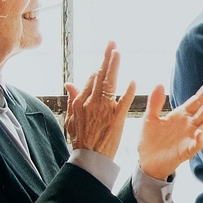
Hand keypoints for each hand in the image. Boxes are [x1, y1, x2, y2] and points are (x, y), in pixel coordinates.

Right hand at [65, 41, 135, 159]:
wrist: (89, 158)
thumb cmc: (81, 139)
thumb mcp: (72, 118)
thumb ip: (73, 98)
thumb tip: (69, 82)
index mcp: (81, 102)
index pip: (91, 79)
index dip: (99, 67)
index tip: (106, 56)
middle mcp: (92, 102)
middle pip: (99, 76)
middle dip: (106, 58)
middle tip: (112, 43)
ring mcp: (104, 110)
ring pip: (109, 83)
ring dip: (113, 66)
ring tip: (117, 52)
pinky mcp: (116, 119)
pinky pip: (123, 102)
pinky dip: (128, 92)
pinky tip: (133, 81)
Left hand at [137, 75, 202, 180]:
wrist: (145, 162)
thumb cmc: (149, 141)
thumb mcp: (149, 118)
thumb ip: (155, 102)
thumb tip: (159, 83)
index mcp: (182, 115)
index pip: (198, 100)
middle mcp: (189, 125)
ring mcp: (189, 138)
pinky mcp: (186, 151)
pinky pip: (197, 145)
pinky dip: (200, 140)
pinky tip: (199, 133)